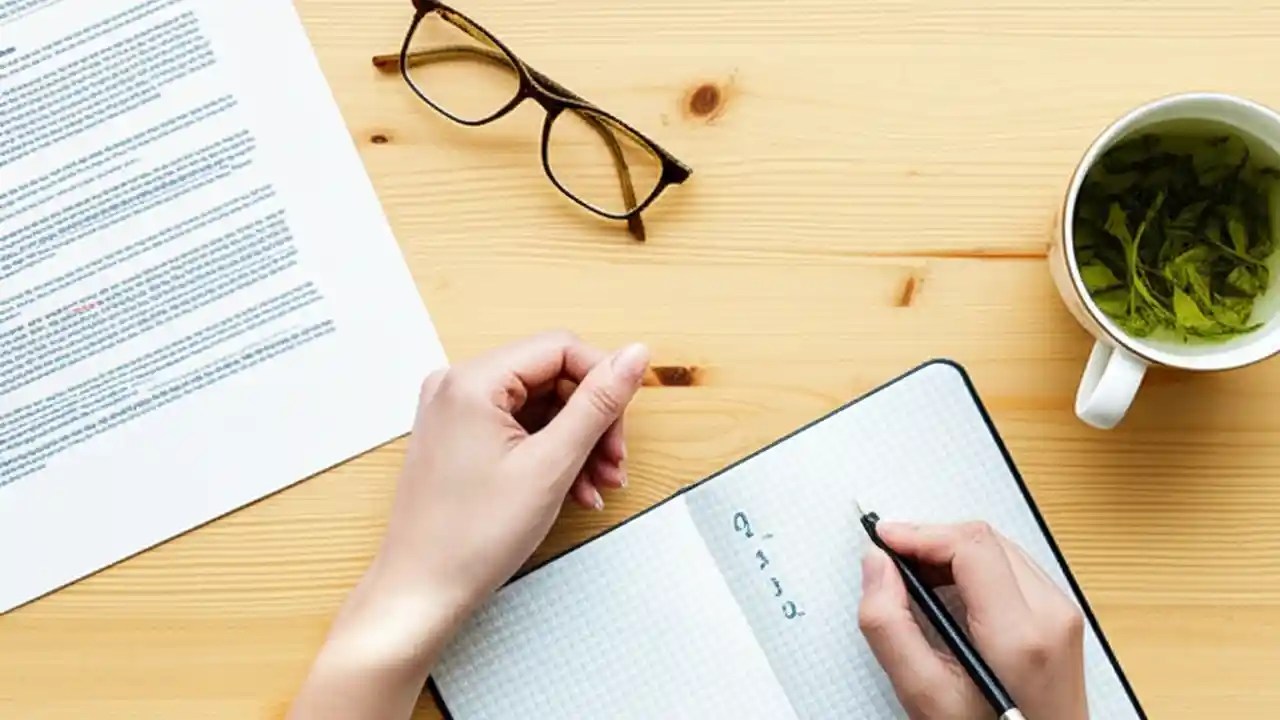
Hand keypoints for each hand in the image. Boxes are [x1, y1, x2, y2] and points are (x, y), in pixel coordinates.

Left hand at [290, 331, 650, 719]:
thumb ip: (597, 404)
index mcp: (471, 381)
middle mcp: (456, 386)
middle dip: (591, 420)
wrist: (422, 592)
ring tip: (598, 485)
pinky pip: (519, 428)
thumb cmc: (471, 538)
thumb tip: (634, 355)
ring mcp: (454, 412)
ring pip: (539, 406)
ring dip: (577, 442)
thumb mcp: (551, 464)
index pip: (560, 348)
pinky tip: (574, 490)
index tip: (625, 421)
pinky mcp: (459, 437)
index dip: (603, 381)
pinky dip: (551, 454)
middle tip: (614, 464)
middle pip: (551, 377)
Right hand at [858, 522, 1087, 719]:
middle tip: (892, 561)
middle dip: (931, 540)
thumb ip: (890, 626)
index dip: (921, 533)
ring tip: (915, 578)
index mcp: (1020, 635)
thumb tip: (877, 565)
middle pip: (984, 541)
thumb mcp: (926, 695)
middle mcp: (1051, 615)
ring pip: (998, 548)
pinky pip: (1012, 568)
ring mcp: (1062, 613)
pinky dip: (973, 568)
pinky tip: (947, 590)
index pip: (971, 546)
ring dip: (950, 553)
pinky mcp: (1060, 616)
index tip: (885, 540)